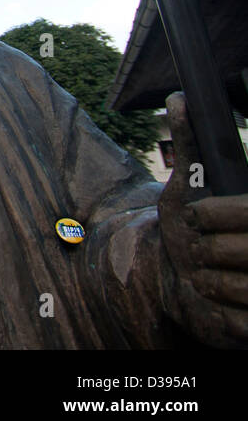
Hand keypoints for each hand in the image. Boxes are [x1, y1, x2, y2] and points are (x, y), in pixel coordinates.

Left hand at [157, 91, 247, 345]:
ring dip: (210, 283)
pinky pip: (244, 323)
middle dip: (207, 251)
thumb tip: (180, 98)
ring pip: (242, 289)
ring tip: (201, 275)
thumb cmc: (193, 227)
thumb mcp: (187, 185)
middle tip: (193, 251)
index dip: (214, 216)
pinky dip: (220, 313)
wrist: (189, 279)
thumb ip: (189, 143)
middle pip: (241, 252)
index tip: (192, 218)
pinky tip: (212, 301)